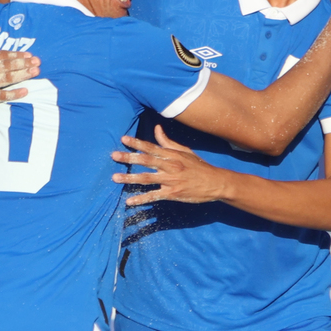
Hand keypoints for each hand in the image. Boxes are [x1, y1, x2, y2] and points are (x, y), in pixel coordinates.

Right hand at [0, 50, 39, 117]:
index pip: (2, 56)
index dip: (16, 54)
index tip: (28, 54)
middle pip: (8, 65)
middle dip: (24, 62)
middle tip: (37, 61)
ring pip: (8, 78)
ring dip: (23, 74)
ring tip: (35, 72)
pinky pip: (3, 96)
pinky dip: (15, 93)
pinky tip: (25, 91)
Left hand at [110, 125, 232, 205]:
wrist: (215, 183)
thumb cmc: (199, 166)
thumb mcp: (185, 151)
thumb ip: (168, 142)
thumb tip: (157, 128)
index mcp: (172, 155)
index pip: (151, 147)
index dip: (137, 143)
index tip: (123, 139)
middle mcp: (170, 166)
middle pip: (146, 161)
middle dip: (129, 158)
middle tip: (114, 156)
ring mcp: (171, 180)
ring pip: (147, 178)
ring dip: (130, 178)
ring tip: (115, 178)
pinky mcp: (173, 193)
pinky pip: (154, 196)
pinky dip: (141, 199)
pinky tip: (129, 201)